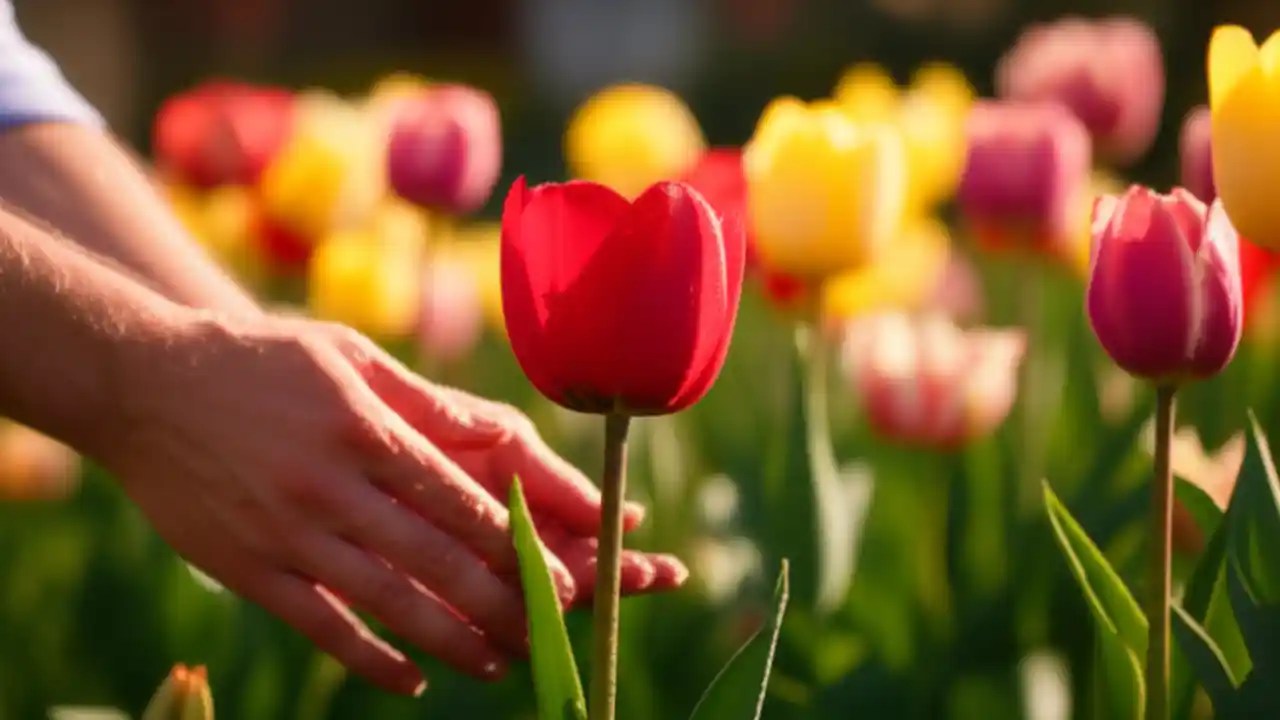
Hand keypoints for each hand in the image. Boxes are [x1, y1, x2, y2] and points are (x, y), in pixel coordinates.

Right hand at [100, 312, 684, 695]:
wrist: (143, 384)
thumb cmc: (260, 360)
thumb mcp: (346, 355)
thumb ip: (422, 398)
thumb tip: (496, 427)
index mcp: (366, 430)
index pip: (459, 498)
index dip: (516, 542)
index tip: (560, 572)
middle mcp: (333, 486)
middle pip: (435, 557)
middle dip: (500, 598)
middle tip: (548, 628)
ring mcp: (288, 532)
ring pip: (387, 601)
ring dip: (449, 639)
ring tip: (497, 664)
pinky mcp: (250, 568)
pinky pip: (320, 625)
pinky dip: (369, 658)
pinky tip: (410, 681)